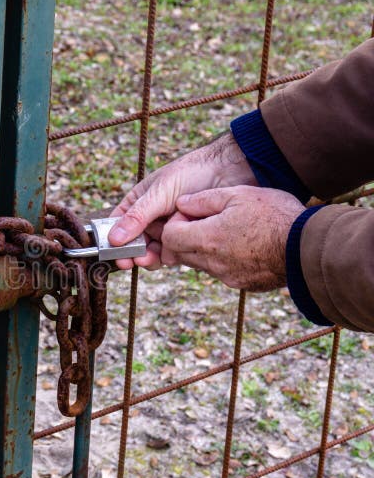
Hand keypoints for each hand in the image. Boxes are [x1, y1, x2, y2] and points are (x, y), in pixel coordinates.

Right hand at [109, 132, 256, 269]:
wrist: (230, 171)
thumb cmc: (191, 173)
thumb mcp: (159, 193)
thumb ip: (137, 216)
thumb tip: (114, 239)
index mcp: (138, 203)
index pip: (118, 225)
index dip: (115, 241)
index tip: (116, 255)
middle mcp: (152, 218)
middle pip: (136, 243)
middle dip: (136, 252)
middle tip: (136, 260)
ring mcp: (170, 228)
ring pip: (155, 251)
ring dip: (154, 256)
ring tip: (157, 257)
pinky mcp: (189, 237)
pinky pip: (177, 252)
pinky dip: (175, 255)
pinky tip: (177, 254)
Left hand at [160, 186, 304, 291]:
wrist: (308, 248)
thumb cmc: (275, 216)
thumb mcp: (238, 195)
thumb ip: (203, 199)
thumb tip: (181, 204)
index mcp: (206, 239)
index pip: (169, 237)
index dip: (175, 222)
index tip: (192, 213)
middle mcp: (211, 263)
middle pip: (180, 253)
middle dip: (185, 237)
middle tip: (207, 221)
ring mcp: (226, 276)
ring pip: (200, 264)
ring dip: (204, 248)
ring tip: (227, 231)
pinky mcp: (242, 283)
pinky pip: (221, 272)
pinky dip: (223, 260)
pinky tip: (243, 246)